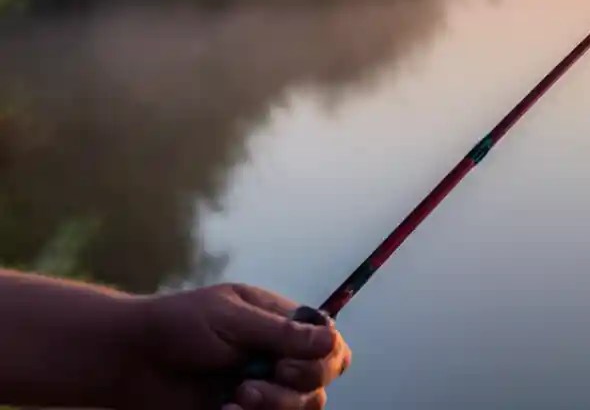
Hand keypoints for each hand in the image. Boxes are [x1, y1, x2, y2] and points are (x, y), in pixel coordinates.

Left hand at [116, 284, 352, 409]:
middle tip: (252, 385)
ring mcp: (263, 390)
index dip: (324, 359)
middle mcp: (279, 358)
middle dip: (295, 388)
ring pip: (302, 409)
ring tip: (235, 400)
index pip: (330, 346)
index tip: (289, 364)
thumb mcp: (231, 319)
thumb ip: (281, 333)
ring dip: (275, 407)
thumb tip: (331, 340)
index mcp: (283, 325)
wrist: (128, 359)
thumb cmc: (177, 325)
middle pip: (321, 382)